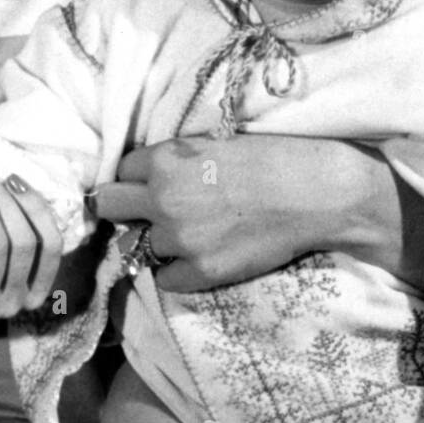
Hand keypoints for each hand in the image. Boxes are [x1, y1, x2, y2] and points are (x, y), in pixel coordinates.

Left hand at [91, 135, 412, 292]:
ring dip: (157, 241)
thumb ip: (177, 159)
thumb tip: (149, 174)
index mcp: (166, 159)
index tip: (149, 182)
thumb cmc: (275, 158)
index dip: (135, 176)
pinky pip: (164, 279)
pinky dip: (177, 271)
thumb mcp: (216, 143)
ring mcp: (180, 239)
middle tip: (147, 211)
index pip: (120, 169)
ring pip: (137, 245)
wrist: (317, 193)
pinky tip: (202, 255)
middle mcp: (163, 198)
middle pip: (106, 205)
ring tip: (191, 233)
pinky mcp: (200, 271)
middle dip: (123, 206)